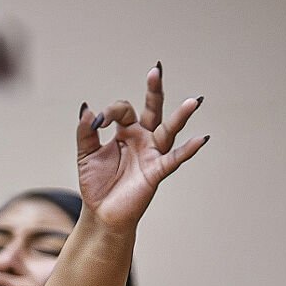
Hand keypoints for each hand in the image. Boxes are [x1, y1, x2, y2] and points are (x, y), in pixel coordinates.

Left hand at [77, 66, 207, 233]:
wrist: (101, 214)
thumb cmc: (96, 184)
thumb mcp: (86, 154)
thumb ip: (86, 132)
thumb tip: (87, 109)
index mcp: (126, 131)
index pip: (122, 110)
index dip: (109, 113)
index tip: (97, 124)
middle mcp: (142, 138)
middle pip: (153, 109)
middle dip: (154, 91)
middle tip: (156, 70)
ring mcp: (151, 154)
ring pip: (168, 130)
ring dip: (180, 116)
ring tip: (194, 101)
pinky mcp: (156, 172)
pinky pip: (173, 159)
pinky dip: (187, 150)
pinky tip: (200, 139)